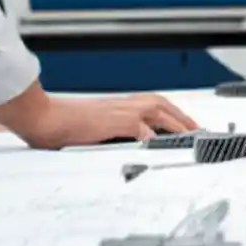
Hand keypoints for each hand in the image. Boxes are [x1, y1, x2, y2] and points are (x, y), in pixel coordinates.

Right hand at [2, 92, 199, 149]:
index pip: (155, 104)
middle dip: (183, 116)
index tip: (187, 123)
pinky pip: (141, 128)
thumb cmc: (67, 123)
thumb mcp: (97, 126)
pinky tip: (162, 142)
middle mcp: (124, 104)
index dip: (174, 113)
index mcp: (121, 104)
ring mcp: (121, 111)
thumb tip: (132, 139)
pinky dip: (152, 134)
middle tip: (198, 128)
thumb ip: (115, 130)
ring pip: (158, 112)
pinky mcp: (115, 121)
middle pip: (163, 105)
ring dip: (176, 122)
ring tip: (191, 133)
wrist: (48, 118)